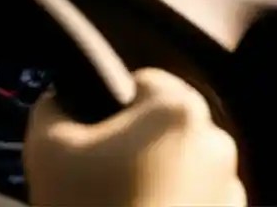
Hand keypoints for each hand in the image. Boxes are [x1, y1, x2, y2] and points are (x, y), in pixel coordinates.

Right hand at [23, 68, 244, 206]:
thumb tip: (66, 95)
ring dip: (158, 177)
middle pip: (165, 125)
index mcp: (178, 111)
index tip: (93, 144)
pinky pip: (198, 198)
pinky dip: (176, 205)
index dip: (109, 110)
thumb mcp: (46, 146)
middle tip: (102, 180)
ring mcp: (230, 187)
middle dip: (136, 145)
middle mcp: (217, 143)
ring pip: (183, 163)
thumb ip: (55, 101)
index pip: (141, 82)